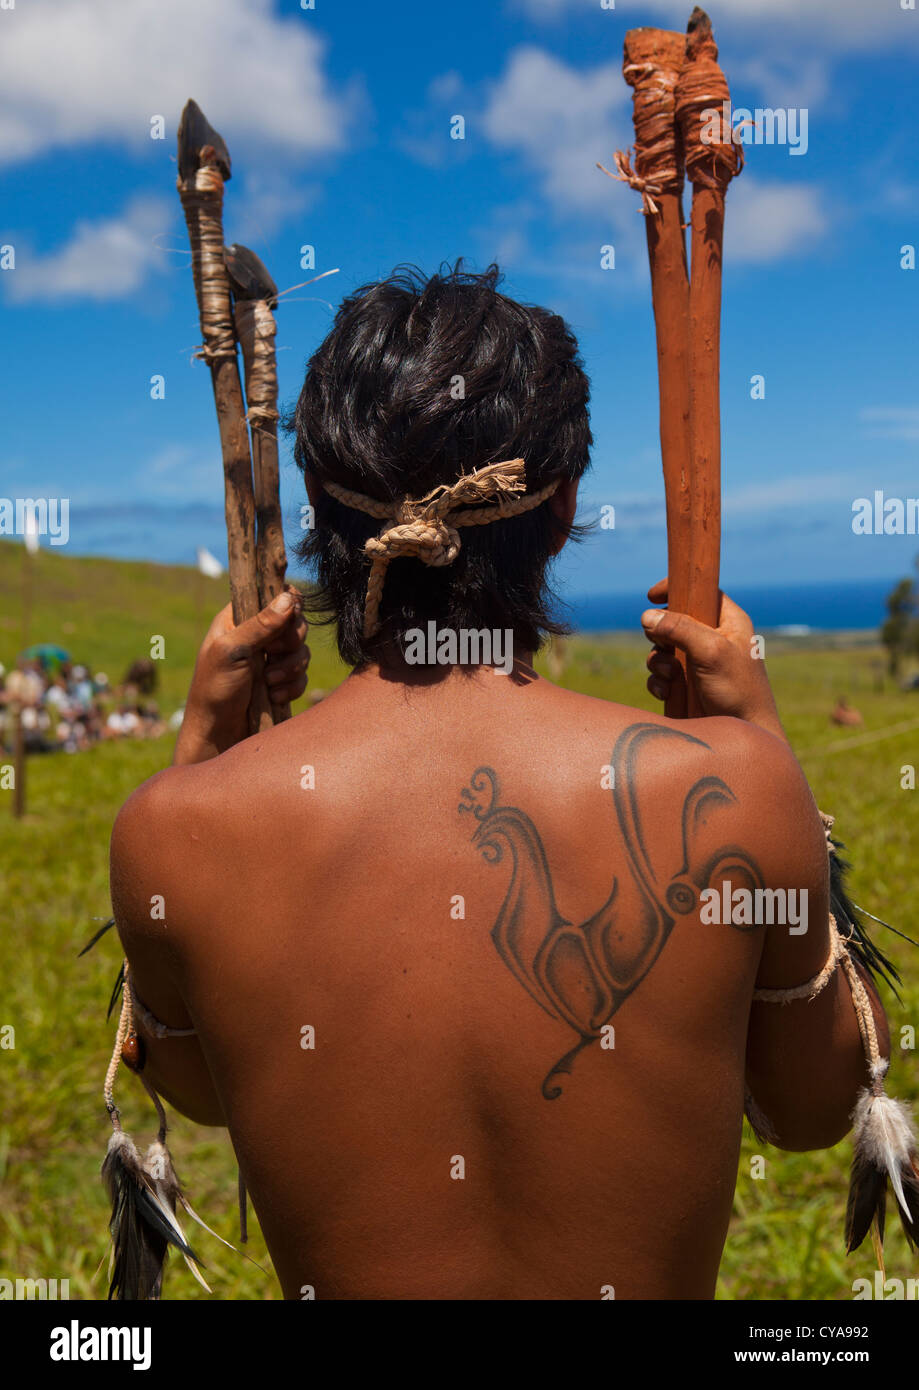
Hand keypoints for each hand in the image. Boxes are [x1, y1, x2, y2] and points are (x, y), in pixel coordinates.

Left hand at [174, 589, 309, 763]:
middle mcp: (257, 635)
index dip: (286, 604)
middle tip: (271, 654)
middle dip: (289, 641)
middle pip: (295, 620)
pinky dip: (292, 686)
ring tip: (269, 682)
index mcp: (239, 618)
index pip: (272, 594)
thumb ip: (261, 624)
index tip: (287, 618)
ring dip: (290, 667)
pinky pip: (302, 675)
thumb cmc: (214, 689)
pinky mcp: (282, 681)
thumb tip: (289, 597)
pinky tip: (273, 697)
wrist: (218, 735)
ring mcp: (270, 659)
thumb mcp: (232, 651)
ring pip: (302, 649)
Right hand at [641, 579, 785, 738]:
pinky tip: (667, 692)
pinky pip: (661, 674)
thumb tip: (647, 615)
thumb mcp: (711, 651)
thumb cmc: (738, 690)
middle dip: (661, 634)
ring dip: (659, 661)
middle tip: (664, 645)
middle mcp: (713, 639)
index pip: (701, 591)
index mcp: (728, 622)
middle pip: (674, 620)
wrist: (743, 733)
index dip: (677, 588)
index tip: (652, 596)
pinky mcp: (687, 685)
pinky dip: (659, 681)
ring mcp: (699, 662)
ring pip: (663, 649)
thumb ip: (680, 628)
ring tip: (672, 676)